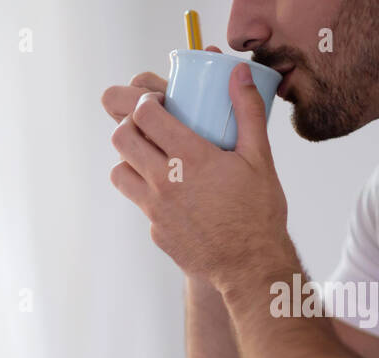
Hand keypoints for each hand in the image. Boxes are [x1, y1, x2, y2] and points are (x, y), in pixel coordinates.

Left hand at [108, 54, 293, 292]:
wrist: (250, 265)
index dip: (147, 102)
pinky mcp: (154, 230)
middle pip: (122, 139)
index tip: (159, 103)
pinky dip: (146, 191)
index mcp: (190, 158)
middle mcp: (165, 182)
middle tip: (149, 126)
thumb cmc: (259, 210)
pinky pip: (138, 202)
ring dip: (130, 159)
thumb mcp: (260, 157)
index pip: (146, 115)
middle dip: (131, 125)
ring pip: (119, 172)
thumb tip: (239, 72)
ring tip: (153, 157)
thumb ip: (247, 111)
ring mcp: (155, 209)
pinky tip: (171, 192)